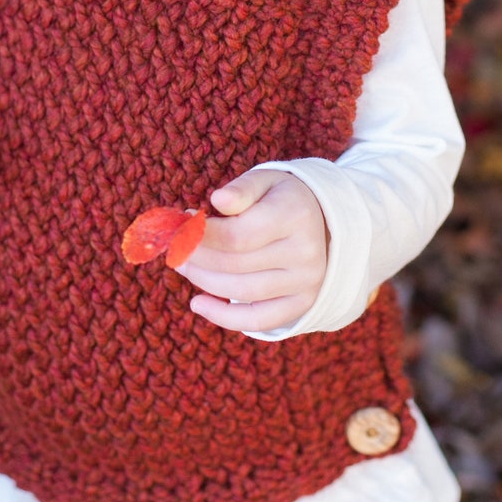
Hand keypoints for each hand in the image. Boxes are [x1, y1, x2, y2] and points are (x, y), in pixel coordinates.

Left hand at [175, 169, 327, 333]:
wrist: (327, 223)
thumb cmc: (282, 199)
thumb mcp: (265, 181)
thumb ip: (241, 189)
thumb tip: (218, 201)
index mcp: (295, 216)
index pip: (238, 235)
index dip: (201, 235)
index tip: (179, 226)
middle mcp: (305, 252)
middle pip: (236, 264)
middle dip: (196, 257)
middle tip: (174, 248)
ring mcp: (306, 282)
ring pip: (242, 291)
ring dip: (203, 281)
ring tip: (183, 266)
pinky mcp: (303, 304)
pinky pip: (259, 320)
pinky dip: (224, 317)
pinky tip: (198, 304)